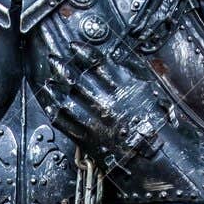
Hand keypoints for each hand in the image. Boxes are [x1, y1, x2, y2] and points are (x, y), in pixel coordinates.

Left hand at [36, 25, 168, 166]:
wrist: (153, 157)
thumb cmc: (155, 126)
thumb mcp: (147, 92)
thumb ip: (129, 76)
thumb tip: (115, 63)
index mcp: (121, 87)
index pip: (95, 62)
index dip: (81, 52)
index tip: (73, 47)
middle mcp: (104, 101)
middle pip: (76, 78)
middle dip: (61, 67)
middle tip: (53, 60)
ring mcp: (93, 120)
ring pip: (66, 99)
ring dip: (54, 88)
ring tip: (48, 81)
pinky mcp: (86, 138)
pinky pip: (64, 122)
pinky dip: (53, 110)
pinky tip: (49, 103)